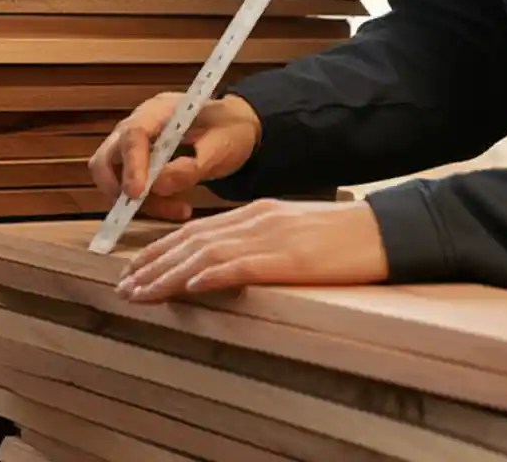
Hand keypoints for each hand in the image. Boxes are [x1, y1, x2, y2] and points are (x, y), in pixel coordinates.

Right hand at [89, 93, 260, 220]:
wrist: (236, 128)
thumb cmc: (230, 130)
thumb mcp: (221, 146)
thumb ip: (192, 165)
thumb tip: (158, 186)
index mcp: (159, 110)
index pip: (132, 134)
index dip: (131, 165)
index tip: (137, 194)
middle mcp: (138, 125)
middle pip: (107, 158)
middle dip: (119, 188)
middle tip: (145, 206)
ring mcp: (134, 144)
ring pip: (114, 178)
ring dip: (139, 201)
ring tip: (179, 209)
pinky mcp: (137, 163)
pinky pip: (127, 188)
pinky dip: (146, 203)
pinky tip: (176, 207)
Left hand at [115, 199, 389, 302]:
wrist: (383, 230)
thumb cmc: (343, 237)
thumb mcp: (293, 232)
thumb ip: (260, 242)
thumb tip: (228, 263)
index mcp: (256, 213)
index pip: (197, 231)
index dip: (161, 250)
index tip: (135, 269)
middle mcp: (255, 220)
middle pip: (191, 241)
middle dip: (152, 265)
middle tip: (123, 287)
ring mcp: (271, 237)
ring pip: (205, 254)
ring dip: (167, 275)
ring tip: (140, 294)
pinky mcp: (289, 258)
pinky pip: (243, 266)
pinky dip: (212, 275)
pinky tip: (189, 287)